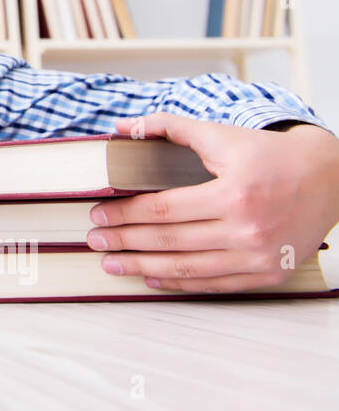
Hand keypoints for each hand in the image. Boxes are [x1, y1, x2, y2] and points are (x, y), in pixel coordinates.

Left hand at [84, 112, 338, 293]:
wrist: (329, 178)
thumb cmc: (269, 155)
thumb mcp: (221, 134)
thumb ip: (170, 127)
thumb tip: (122, 126)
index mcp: (232, 194)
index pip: (161, 211)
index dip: (123, 215)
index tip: (97, 214)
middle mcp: (246, 230)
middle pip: (168, 242)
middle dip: (124, 242)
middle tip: (95, 241)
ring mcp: (258, 257)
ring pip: (186, 270)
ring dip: (142, 268)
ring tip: (112, 265)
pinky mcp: (267, 275)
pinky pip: (213, 284)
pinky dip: (178, 284)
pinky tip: (151, 277)